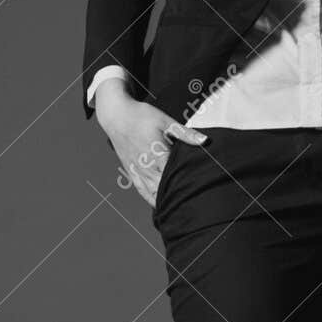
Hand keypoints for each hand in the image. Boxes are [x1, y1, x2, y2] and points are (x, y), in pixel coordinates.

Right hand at [94, 82, 205, 209]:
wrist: (116, 115)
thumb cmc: (141, 116)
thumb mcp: (166, 121)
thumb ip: (186, 134)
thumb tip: (205, 141)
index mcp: (158, 154)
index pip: (175, 175)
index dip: (186, 184)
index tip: (197, 189)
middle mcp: (146, 165)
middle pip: (164, 187)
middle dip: (177, 194)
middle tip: (193, 202)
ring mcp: (137, 170)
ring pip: (153, 192)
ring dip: (164, 199)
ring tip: (179, 207)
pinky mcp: (130, 171)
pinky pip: (141, 190)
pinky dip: (150, 198)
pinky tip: (158, 204)